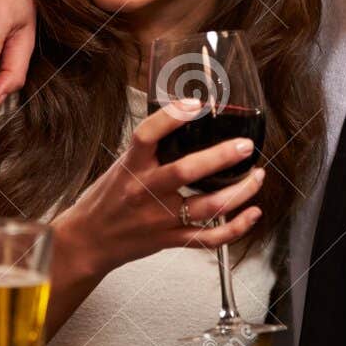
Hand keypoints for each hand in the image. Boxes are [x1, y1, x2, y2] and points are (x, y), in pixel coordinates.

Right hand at [51, 102, 265, 287]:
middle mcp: (145, 191)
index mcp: (131, 167)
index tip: (196, 104)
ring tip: (258, 176)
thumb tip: (184, 117)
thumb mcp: (121, 165)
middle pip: (185, 172)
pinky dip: (235, 228)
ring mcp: (159, 218)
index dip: (171, 117)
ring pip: (207, 206)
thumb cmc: (107, 198)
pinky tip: (253, 213)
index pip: (147, 135)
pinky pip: (208, 238)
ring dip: (239, 191)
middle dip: (220, 157)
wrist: (88, 241)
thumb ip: (150, 149)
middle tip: (245, 146)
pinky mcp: (170, 240)